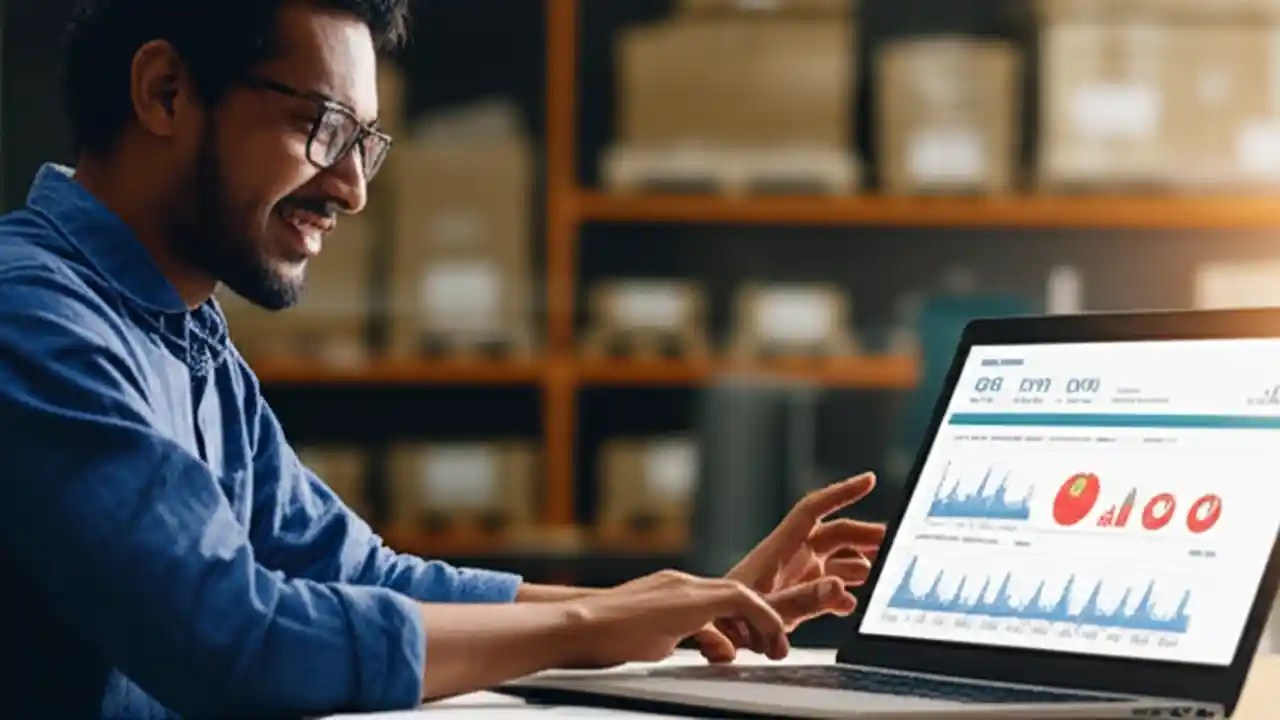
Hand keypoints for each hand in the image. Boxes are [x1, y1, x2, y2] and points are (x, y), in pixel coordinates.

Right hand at [562, 570, 839, 669]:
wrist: (580, 626)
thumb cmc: (604, 639)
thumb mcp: (653, 642)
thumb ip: (681, 640)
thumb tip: (714, 651)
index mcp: (671, 592)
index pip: (717, 602)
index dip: (741, 623)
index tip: (751, 646)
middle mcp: (681, 583)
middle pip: (736, 594)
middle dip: (759, 621)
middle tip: (775, 646)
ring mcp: (685, 587)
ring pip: (742, 594)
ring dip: (764, 622)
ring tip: (776, 649)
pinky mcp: (690, 597)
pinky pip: (742, 601)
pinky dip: (761, 620)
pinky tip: (769, 643)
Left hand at [711, 473, 885, 654]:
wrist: (712, 635)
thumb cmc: (729, 618)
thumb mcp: (770, 609)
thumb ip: (806, 599)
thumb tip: (841, 585)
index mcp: (781, 548)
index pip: (814, 509)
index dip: (842, 493)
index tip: (870, 480)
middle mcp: (790, 557)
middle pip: (834, 534)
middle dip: (862, 534)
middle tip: (890, 541)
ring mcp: (793, 575)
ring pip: (834, 560)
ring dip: (856, 564)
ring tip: (877, 572)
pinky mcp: (794, 596)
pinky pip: (825, 588)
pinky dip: (840, 594)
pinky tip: (848, 604)